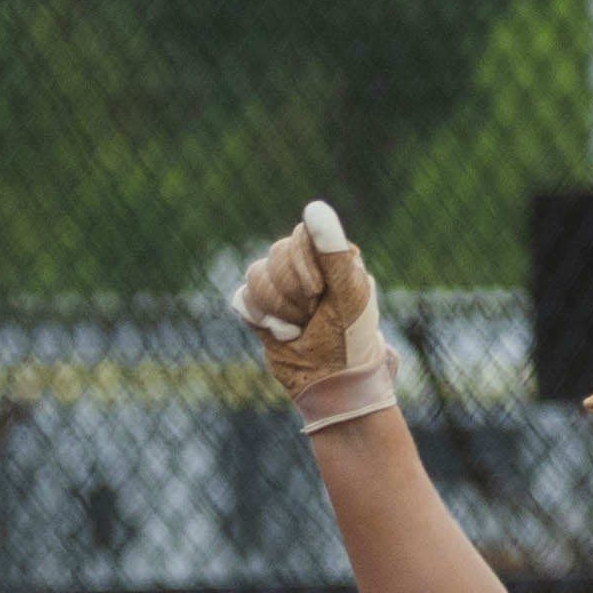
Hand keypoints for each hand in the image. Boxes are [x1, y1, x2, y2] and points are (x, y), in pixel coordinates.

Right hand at [234, 201, 395, 425]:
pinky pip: (243, 297)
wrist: (332, 386)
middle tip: (313, 316)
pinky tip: (281, 332)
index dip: (302, 266)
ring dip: (277, 310)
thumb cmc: (349, 340)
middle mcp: (306, 267)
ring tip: (299, 328)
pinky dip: (258, 317)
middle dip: (292, 294)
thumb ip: (332, 250)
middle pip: (275, 255)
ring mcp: (282, 288)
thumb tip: (313, 206)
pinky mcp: (261, 310)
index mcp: (332, 258)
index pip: (300, 237)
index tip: (318, 293)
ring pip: (255, 275)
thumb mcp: (347, 293)